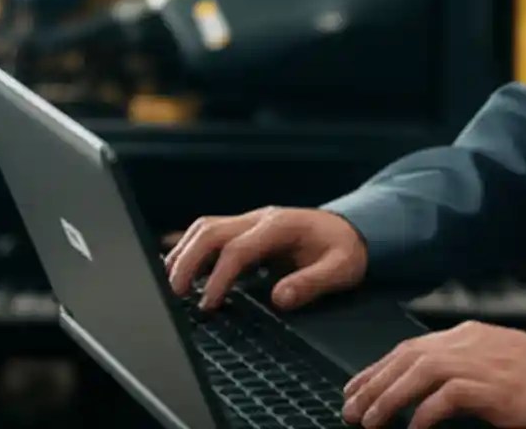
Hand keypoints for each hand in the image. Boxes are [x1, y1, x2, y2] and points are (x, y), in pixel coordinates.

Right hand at [165, 206, 367, 310]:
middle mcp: (259, 219)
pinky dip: (190, 248)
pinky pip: (210, 233)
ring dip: (184, 253)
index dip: (219, 278)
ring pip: (204, 228)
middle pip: (210, 231)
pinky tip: (180, 269)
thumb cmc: (346, 249)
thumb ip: (311, 283)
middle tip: (175, 294)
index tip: (208, 305)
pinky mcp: (246, 229)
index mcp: (280, 226)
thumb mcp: (341, 269)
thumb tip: (279, 298)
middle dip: (187, 261)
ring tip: (171, 284)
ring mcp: (250, 221)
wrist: (354, 228)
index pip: (238, 249)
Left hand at [342, 321, 525, 428]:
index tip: (355, 388)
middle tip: (350, 409)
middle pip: (405, 358)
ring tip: (369, 421)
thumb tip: (422, 390)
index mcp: (465, 334)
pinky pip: (446, 398)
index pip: (409, 348)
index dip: (377, 368)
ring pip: (417, 373)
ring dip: (388, 398)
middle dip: (372, 384)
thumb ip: (460, 366)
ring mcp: (478, 362)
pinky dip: (424, 413)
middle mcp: (466, 342)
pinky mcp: (491, 387)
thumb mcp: (493, 360)